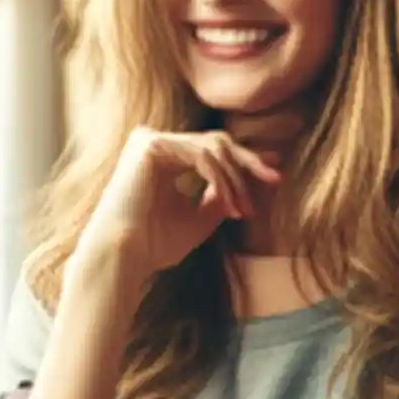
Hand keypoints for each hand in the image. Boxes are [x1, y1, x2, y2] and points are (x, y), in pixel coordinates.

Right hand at [77, 126, 281, 276]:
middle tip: (276, 179)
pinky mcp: (150, 145)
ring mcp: (150, 140)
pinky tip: (228, 204)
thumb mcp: (198, 219)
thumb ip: (218, 197)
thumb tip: (247, 181)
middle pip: (217, 142)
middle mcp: (154, 143)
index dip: (245, 163)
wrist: (123, 258)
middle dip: (248, 163)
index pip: (212, 151)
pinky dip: (221, 180)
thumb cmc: (154, 244)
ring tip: (242, 211)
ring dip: (235, 181)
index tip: (274, 177)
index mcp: (162, 157)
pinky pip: (201, 156)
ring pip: (213, 149)